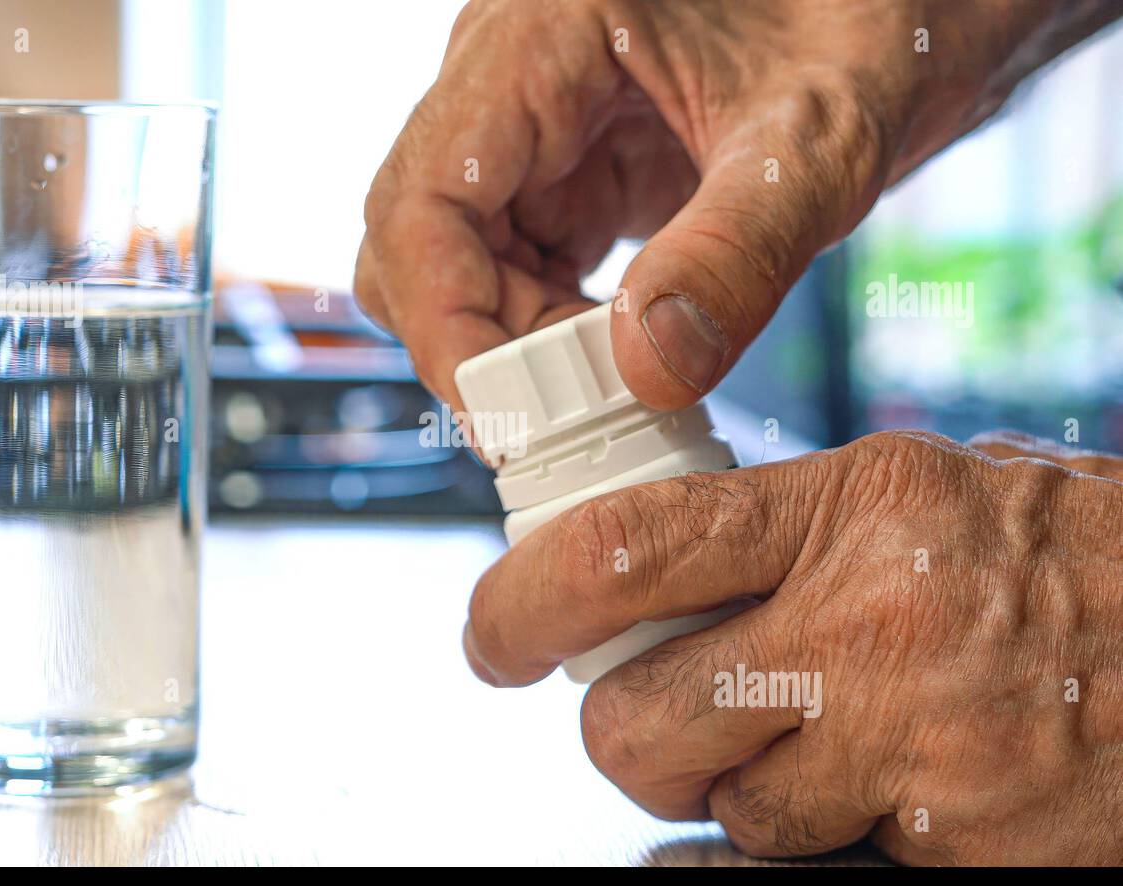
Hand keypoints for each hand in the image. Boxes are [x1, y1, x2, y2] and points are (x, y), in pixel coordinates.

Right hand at [355, 0, 1115, 408]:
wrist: (888, 12)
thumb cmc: (860, 29)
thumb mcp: (817, 140)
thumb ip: (737, 253)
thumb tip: (647, 373)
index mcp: (540, 36)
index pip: (421, 203)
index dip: (445, 326)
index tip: (509, 422)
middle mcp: (506, 75)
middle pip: (419, 245)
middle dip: (483, 349)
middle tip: (579, 420)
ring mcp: (524, 124)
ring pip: (454, 268)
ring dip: (518, 349)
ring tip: (618, 389)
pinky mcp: (556, 168)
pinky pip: (509, 267)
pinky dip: (547, 333)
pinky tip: (616, 357)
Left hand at [463, 430, 1122, 863]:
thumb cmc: (1078, 560)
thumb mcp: (931, 494)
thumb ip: (794, 530)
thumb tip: (659, 565)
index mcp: (851, 505)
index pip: (626, 545)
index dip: (523, 598)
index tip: (493, 634)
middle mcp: (866, 618)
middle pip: (633, 713)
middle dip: (621, 734)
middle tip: (657, 718)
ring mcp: (909, 739)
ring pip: (720, 803)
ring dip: (737, 788)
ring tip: (821, 740)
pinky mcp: (946, 841)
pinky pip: (813, 856)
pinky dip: (826, 833)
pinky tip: (896, 783)